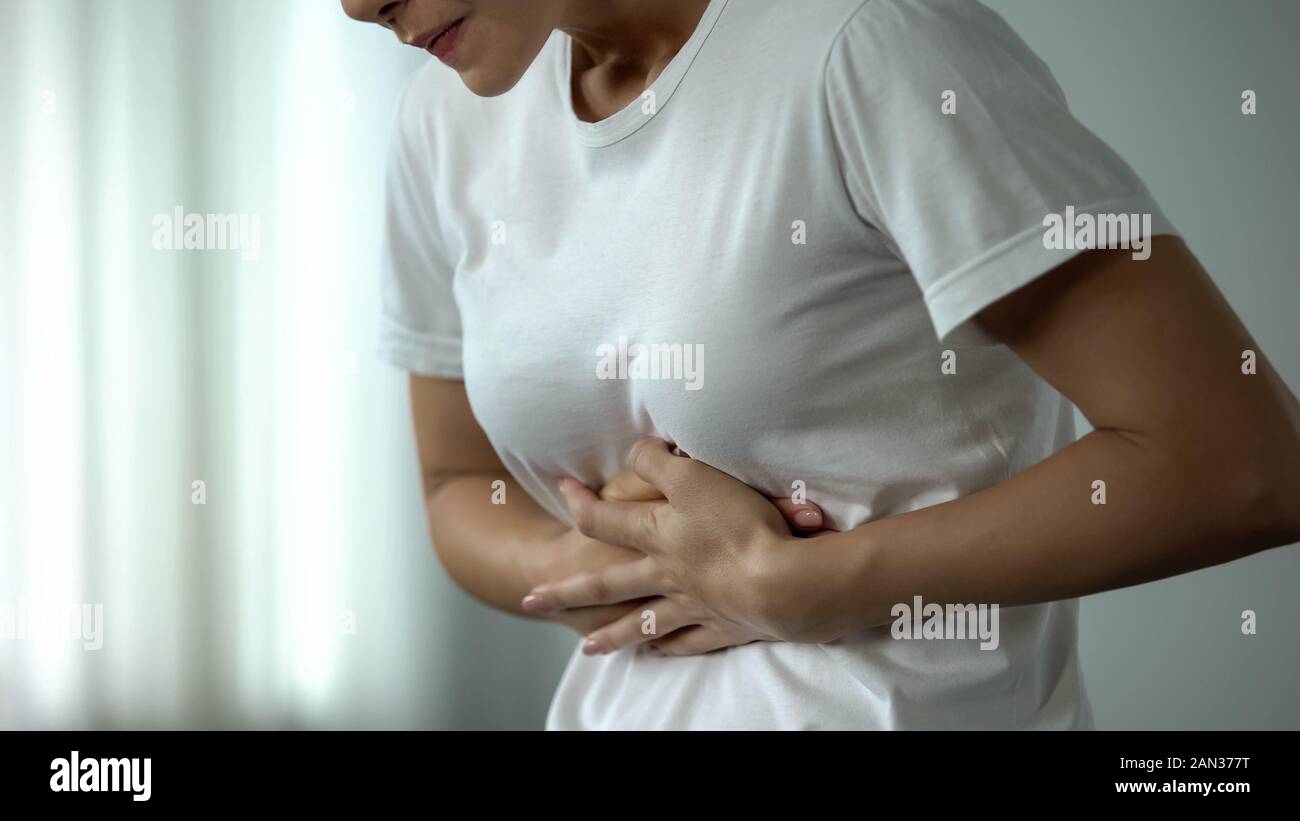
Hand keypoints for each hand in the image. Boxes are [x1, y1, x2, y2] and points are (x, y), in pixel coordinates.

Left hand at [523, 438, 834, 654]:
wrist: (782, 586)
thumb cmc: (738, 526)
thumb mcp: (694, 476)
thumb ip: (658, 460)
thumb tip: (637, 449)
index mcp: (656, 536)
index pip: (602, 519)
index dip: (578, 501)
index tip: (561, 488)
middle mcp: (665, 576)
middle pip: (607, 587)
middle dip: (567, 592)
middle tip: (531, 602)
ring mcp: (692, 606)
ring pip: (643, 623)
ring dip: (613, 636)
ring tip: (587, 649)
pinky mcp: (723, 627)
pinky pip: (688, 641)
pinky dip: (671, 647)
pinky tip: (658, 651)